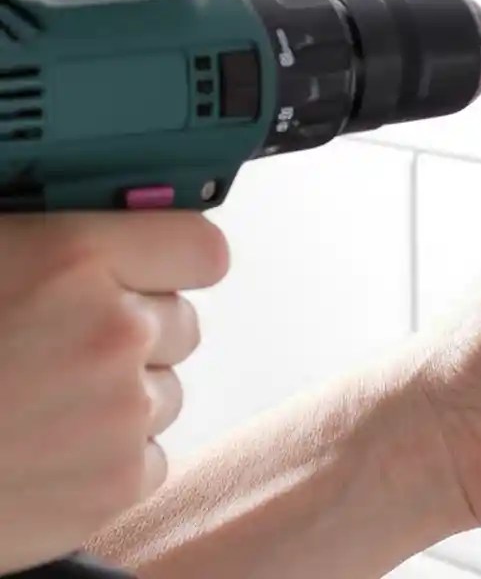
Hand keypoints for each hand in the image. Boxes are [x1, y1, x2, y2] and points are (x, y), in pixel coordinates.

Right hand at [0, 212, 227, 571]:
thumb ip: (53, 244)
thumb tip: (102, 240)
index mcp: (74, 256)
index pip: (202, 248)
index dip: (174, 264)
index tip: (154, 274)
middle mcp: (115, 330)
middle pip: (182, 325)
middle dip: (135, 335)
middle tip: (57, 350)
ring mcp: (122, 411)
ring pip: (162, 394)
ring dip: (118, 399)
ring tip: (35, 406)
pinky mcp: (117, 483)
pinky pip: (146, 458)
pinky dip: (106, 462)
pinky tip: (40, 453)